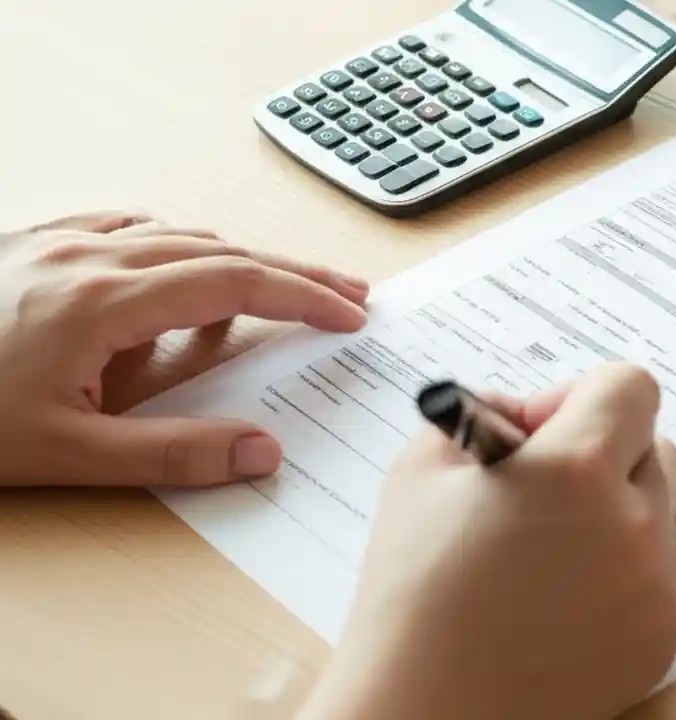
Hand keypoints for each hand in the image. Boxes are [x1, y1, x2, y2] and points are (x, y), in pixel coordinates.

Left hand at [0, 211, 368, 486]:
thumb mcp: (67, 457)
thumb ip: (173, 455)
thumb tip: (264, 453)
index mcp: (103, 302)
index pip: (235, 281)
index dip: (303, 295)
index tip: (350, 312)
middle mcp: (88, 256)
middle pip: (220, 249)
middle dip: (292, 273)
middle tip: (347, 295)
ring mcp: (58, 242)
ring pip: (178, 234)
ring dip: (238, 260)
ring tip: (276, 295)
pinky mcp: (34, 244)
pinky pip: (126, 225)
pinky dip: (174, 245)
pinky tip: (180, 263)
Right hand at [301, 364, 675, 719]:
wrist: (426, 712)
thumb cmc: (411, 595)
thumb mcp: (422, 470)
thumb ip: (483, 412)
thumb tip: (526, 412)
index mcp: (576, 470)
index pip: (630, 387)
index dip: (581, 396)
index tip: (538, 431)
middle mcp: (634, 524)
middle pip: (656, 446)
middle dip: (603, 451)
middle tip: (542, 488)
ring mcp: (656, 587)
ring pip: (669, 510)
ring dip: (624, 507)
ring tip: (556, 543)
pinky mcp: (663, 637)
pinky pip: (666, 572)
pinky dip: (628, 566)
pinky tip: (568, 590)